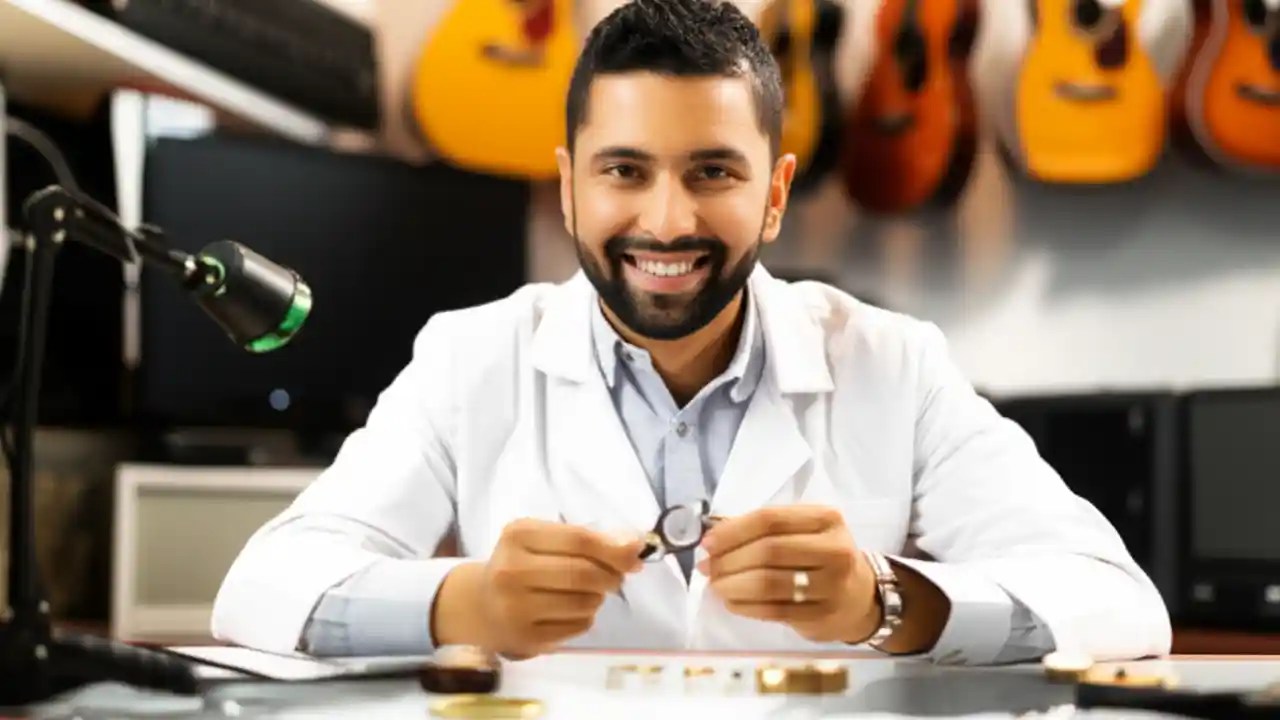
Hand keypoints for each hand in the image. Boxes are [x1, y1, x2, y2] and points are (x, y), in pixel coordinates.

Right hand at [478, 519, 645, 657]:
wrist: (481, 605)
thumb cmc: (521, 564)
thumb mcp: (544, 539)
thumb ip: (588, 539)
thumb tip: (634, 544)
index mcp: (518, 535)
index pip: (579, 539)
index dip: (614, 548)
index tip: (636, 553)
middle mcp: (511, 570)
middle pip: (583, 573)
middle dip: (611, 575)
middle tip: (617, 577)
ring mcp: (515, 607)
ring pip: (585, 602)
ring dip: (599, 597)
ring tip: (589, 592)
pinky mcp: (525, 638)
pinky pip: (578, 626)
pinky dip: (587, 616)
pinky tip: (571, 610)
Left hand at [698, 505, 880, 644]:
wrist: (860, 597)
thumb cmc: (821, 556)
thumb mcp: (804, 531)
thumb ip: (765, 529)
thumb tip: (714, 534)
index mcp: (826, 519)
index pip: (770, 520)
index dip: (733, 531)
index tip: (708, 542)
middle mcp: (834, 549)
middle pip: (768, 552)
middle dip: (729, 560)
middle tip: (707, 567)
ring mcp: (832, 586)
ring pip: (768, 584)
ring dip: (732, 585)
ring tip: (715, 585)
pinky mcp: (822, 616)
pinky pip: (772, 611)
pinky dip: (744, 606)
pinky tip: (731, 602)